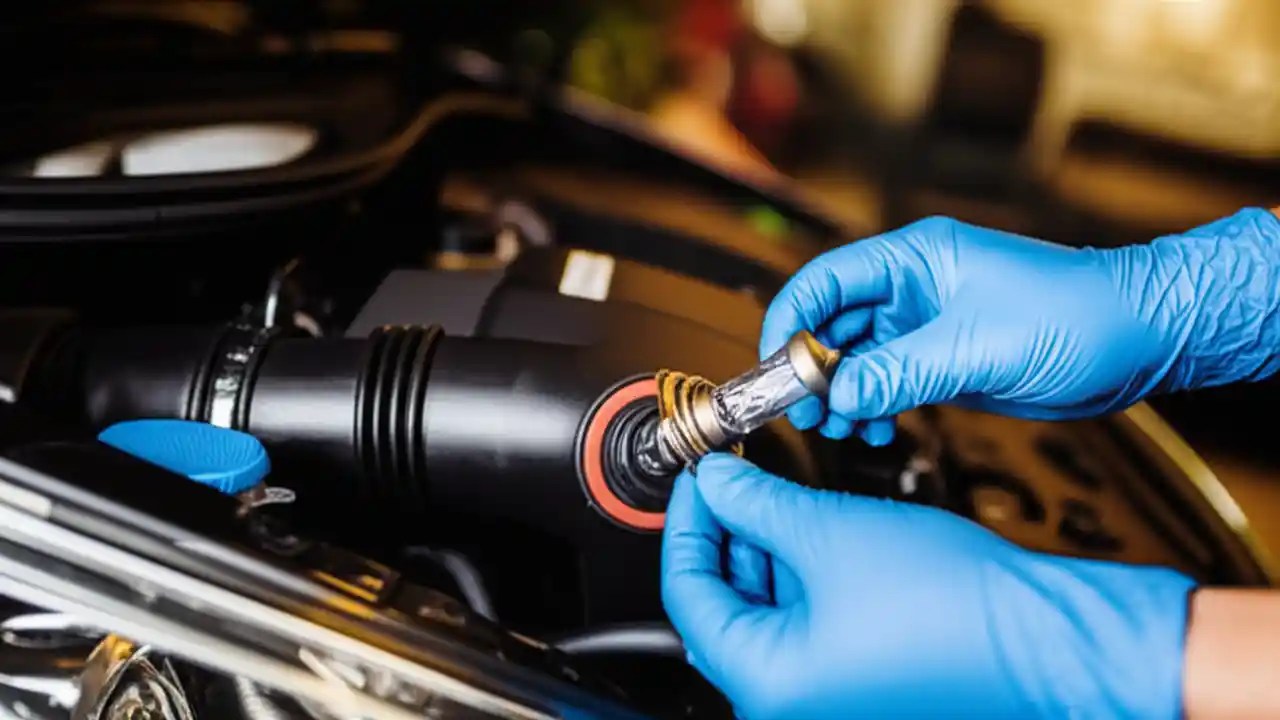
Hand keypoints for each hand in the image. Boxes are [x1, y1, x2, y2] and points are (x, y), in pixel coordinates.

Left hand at [662, 454, 1196, 718]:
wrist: (1049, 634)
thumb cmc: (956, 604)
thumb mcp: (829, 530)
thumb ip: (754, 501)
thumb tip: (715, 479)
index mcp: (766, 682)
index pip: (688, 593)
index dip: (686, 521)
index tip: (697, 474)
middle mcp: (789, 701)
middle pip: (725, 603)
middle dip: (726, 531)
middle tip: (729, 472)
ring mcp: (826, 693)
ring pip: (767, 609)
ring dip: (763, 546)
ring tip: (770, 487)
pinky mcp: (858, 676)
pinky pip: (806, 620)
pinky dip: (800, 571)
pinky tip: (809, 523)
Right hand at [761, 207, 1279, 443]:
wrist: (1142, 339)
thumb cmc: (1075, 316)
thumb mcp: (977, 346)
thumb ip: (901, 372)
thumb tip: (840, 397)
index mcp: (914, 259)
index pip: (824, 281)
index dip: (789, 321)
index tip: (773, 367)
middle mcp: (911, 290)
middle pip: (831, 324)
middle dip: (810, 370)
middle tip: (803, 413)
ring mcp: (926, 326)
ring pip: (855, 360)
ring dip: (838, 395)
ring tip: (838, 429)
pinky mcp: (942, 361)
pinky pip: (885, 384)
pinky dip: (870, 408)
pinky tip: (874, 431)